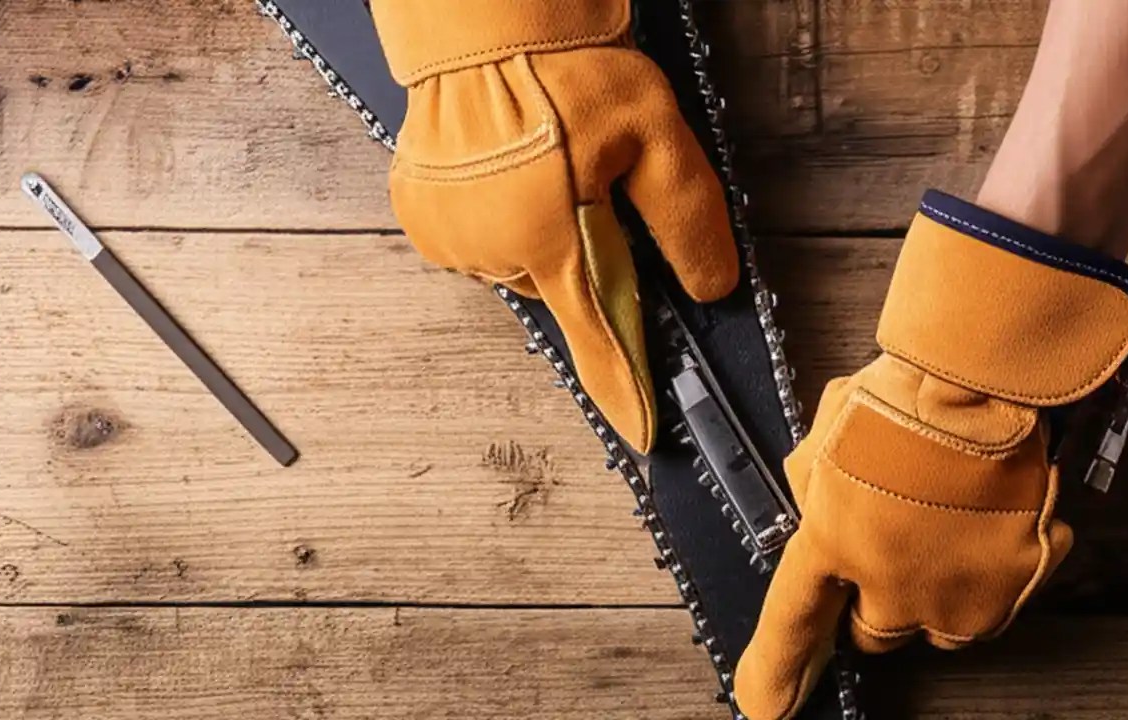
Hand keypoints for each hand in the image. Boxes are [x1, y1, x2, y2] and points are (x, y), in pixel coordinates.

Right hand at [372, 0, 738, 451]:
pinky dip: (496, 217)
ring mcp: (447, 235)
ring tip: (540, 164)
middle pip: (560, 288)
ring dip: (537, 232)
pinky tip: (505, 169)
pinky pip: (475, 241)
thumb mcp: (655, 135)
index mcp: (548, 242)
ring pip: (517, 262)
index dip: (622, 388)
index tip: (640, 435)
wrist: (483, 24)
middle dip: (581, 252)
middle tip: (586, 186)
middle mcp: (490, 252)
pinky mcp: (417, 213)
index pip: (597, 338)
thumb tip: (710, 287)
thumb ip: (686, 220)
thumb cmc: (566, 67)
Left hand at [734, 191, 1127, 719]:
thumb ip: (817, 482)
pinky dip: (995, 566)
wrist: (983, 382)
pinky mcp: (1017, 581)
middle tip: (891, 549)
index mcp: (834, 547)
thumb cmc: (902, 395)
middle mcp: (893, 586)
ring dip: (933, 595)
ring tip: (943, 531)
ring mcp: (960, 591)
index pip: (792, 625)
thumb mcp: (828, 429)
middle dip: (874, 602)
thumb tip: (819, 496)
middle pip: (874, 634)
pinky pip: (1001, 594)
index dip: (774, 672)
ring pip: (940, 626)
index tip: (766, 706)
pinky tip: (990, 518)